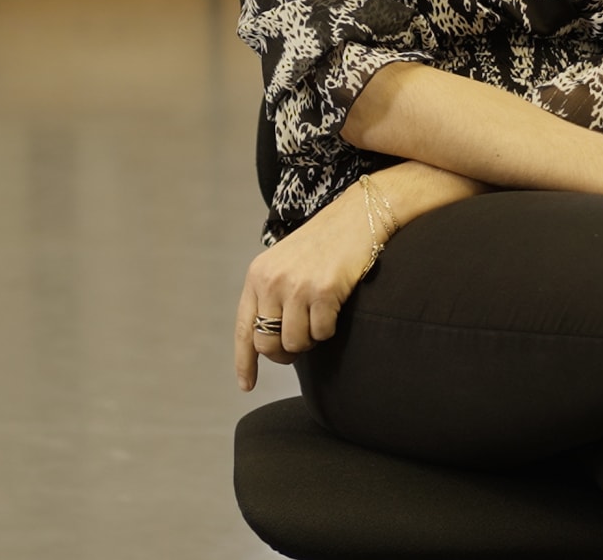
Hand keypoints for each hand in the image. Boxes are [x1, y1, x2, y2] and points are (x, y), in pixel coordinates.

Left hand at [234, 186, 380, 390]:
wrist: (358, 216)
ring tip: (321, 316)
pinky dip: (330, 328)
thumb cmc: (325, 243)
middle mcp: (271, 281)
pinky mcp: (323, 291)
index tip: (245, 385)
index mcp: (258, 275)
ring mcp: (296, 286)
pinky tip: (336, 306)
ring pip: (296, 343)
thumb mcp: (286, 264)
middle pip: (267, 344)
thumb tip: (270, 341)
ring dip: (311, 339)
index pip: (244, 328)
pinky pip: (322, 333)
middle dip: (285, 353)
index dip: (245, 361)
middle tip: (302, 344)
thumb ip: (272, 295)